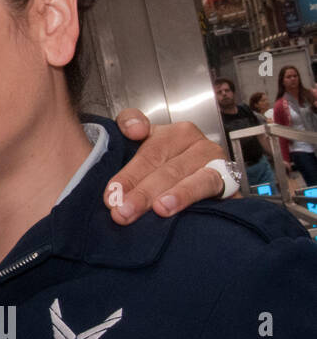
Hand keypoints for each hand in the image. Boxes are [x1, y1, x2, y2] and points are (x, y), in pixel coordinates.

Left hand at [105, 109, 226, 224]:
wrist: (209, 190)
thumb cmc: (169, 168)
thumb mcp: (145, 147)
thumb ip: (131, 126)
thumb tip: (134, 129)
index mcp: (172, 132)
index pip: (146, 151)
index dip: (128, 174)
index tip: (111, 193)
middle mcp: (194, 142)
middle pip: (161, 166)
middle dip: (139, 192)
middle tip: (121, 211)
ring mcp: (212, 159)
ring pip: (182, 174)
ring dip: (164, 194)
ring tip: (152, 209)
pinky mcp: (227, 178)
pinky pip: (206, 184)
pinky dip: (187, 195)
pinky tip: (171, 207)